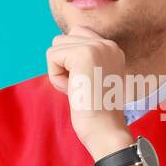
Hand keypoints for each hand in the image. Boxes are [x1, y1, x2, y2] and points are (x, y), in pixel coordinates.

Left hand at [46, 24, 132, 157]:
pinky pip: (52, 56)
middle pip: (64, 39)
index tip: (85, 84)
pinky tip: (72, 90)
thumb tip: (58, 49)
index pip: (77, 35)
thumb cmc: (96, 113)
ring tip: (77, 89)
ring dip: (59, 71)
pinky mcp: (83, 54)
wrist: (106, 130)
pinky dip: (56, 77)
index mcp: (113, 49)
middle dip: (64, 65)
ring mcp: (97, 46)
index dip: (70, 61)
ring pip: (56, 47)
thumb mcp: (93, 79)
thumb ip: (82, 61)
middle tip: (80, 88)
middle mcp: (108, 44)